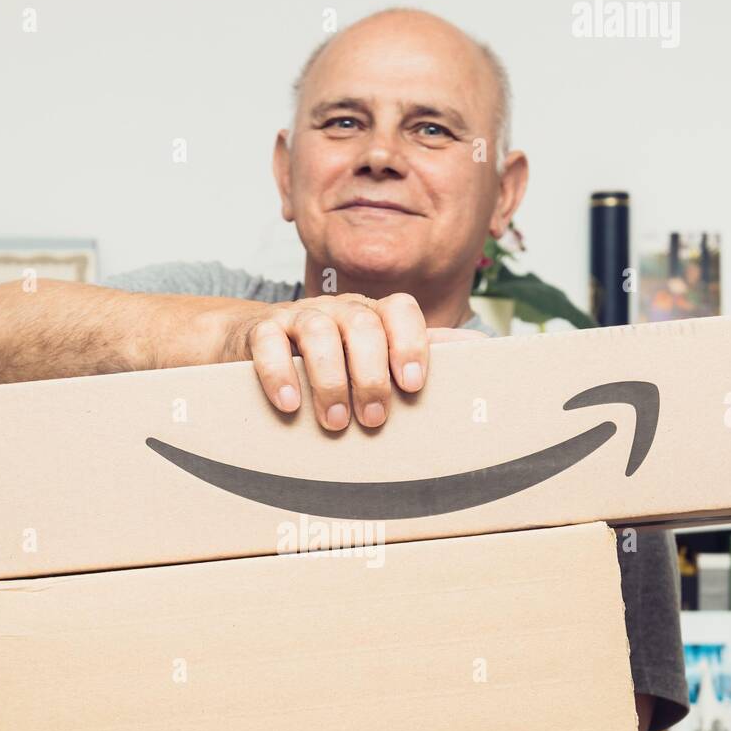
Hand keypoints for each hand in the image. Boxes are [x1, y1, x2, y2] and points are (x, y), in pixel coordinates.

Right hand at [227, 293, 485, 430]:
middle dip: (371, 374)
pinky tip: (289, 403)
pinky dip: (279, 373)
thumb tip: (479, 349)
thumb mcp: (370, 357)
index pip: (400, 310)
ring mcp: (298, 316)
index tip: (413, 386)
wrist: (251, 341)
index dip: (410, 344)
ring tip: (336, 421)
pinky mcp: (259, 330)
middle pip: (363, 324)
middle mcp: (338, 310)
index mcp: (371, 315)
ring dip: (330, 379)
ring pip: (318, 331)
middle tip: (374, 419)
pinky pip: (269, 342)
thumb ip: (417, 351)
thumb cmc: (324, 360)